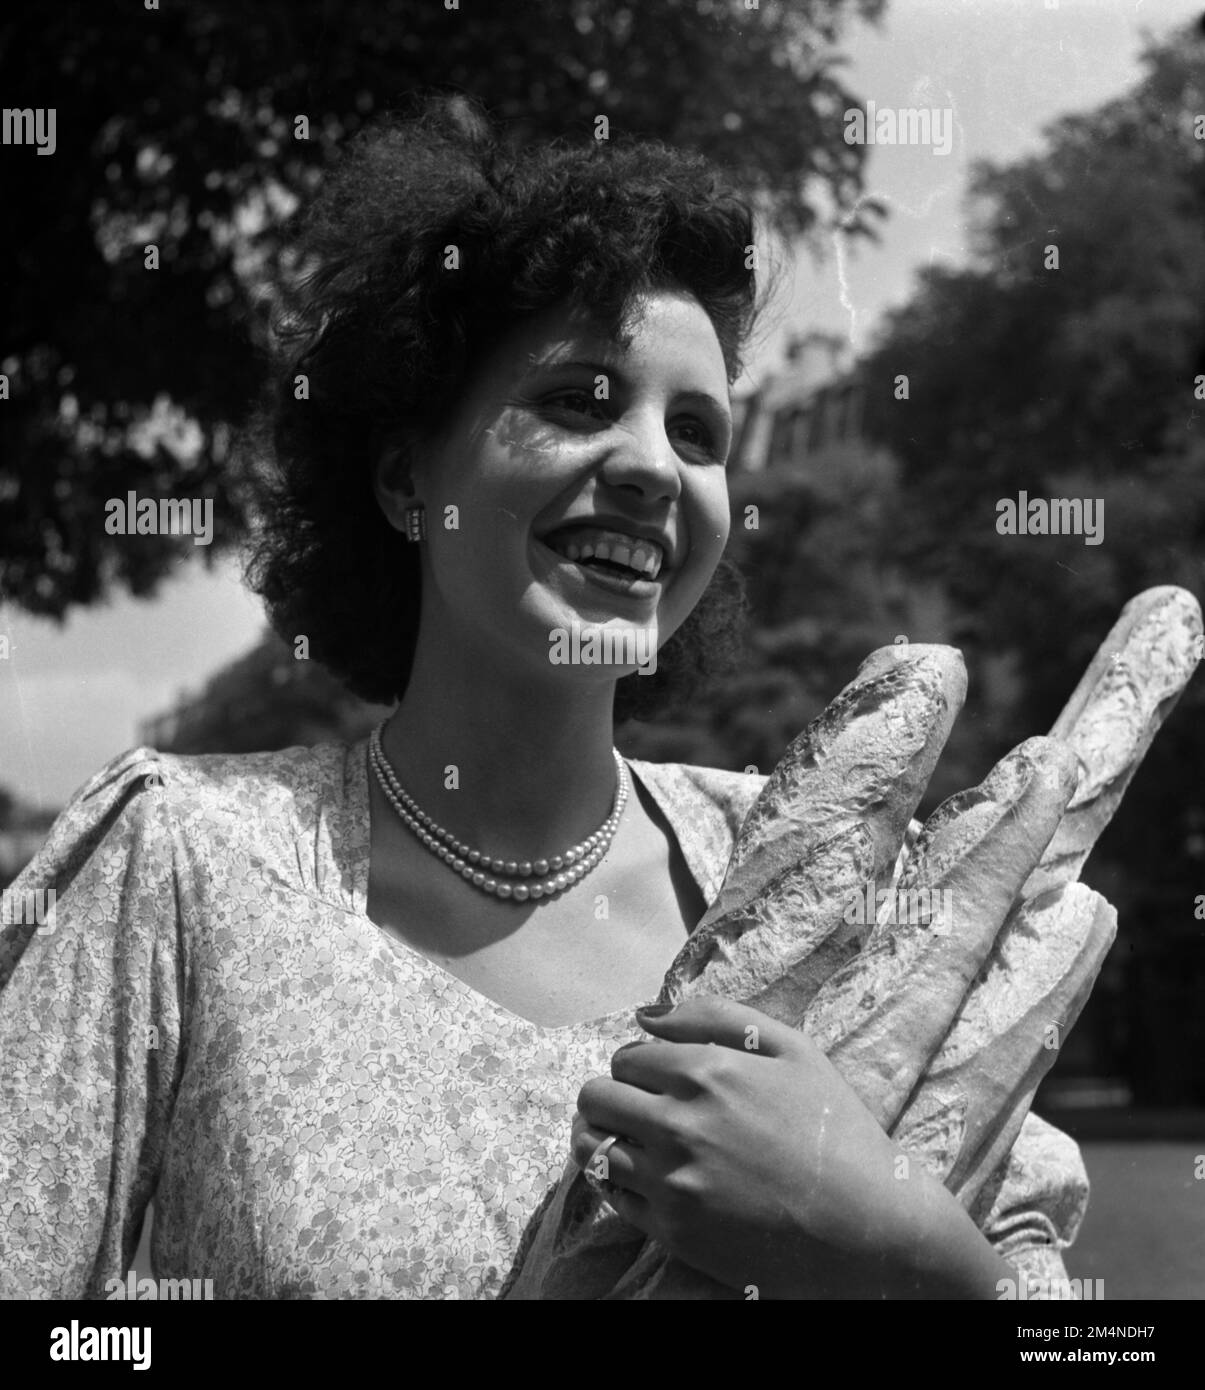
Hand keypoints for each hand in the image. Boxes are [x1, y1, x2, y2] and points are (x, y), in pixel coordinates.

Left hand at [572, 995, 1007, 1298]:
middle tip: (640, 1107)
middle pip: (596, 1097)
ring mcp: (671, 1182)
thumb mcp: (792, 1049)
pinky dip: (617, 1180)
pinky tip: (649, 1176)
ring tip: (632, 1139)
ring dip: (602, 1136)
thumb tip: (645, 1015)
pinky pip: (611, 1195)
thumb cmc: (835, 1130)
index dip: (640, 1064)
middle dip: (613, 1095)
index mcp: (706, 1072)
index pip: (626, 1057)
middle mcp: (679, 1124)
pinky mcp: (672, 1232)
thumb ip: (714, 1016)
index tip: (660, 1078)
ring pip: (591, 1146)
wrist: (869, 1228)